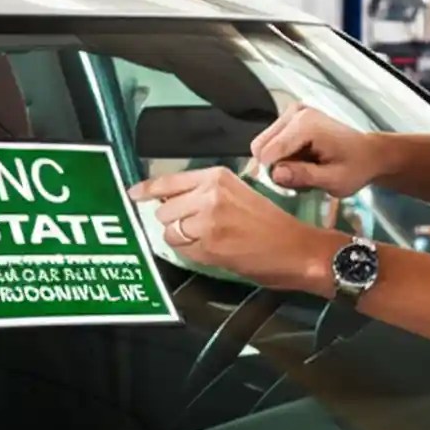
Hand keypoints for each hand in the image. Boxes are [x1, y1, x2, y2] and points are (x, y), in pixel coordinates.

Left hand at [127, 167, 340, 293]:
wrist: (295, 247)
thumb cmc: (272, 223)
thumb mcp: (239, 193)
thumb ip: (205, 192)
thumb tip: (172, 200)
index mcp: (217, 176)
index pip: (168, 181)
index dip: (146, 190)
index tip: (134, 194)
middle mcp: (208, 194)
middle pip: (164, 209)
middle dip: (174, 221)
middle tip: (197, 227)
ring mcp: (207, 220)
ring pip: (170, 232)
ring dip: (183, 238)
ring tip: (209, 239)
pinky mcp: (209, 245)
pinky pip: (183, 250)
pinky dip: (192, 253)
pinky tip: (214, 249)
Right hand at [251, 104, 382, 197]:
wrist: (369, 153)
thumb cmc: (355, 168)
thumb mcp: (334, 180)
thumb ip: (304, 176)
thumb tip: (275, 174)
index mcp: (306, 124)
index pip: (269, 152)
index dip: (274, 174)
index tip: (292, 187)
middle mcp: (295, 112)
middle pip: (261, 147)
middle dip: (275, 167)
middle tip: (298, 179)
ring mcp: (292, 112)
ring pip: (263, 146)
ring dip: (279, 163)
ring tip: (303, 169)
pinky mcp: (290, 117)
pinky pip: (271, 143)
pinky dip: (282, 157)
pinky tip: (302, 161)